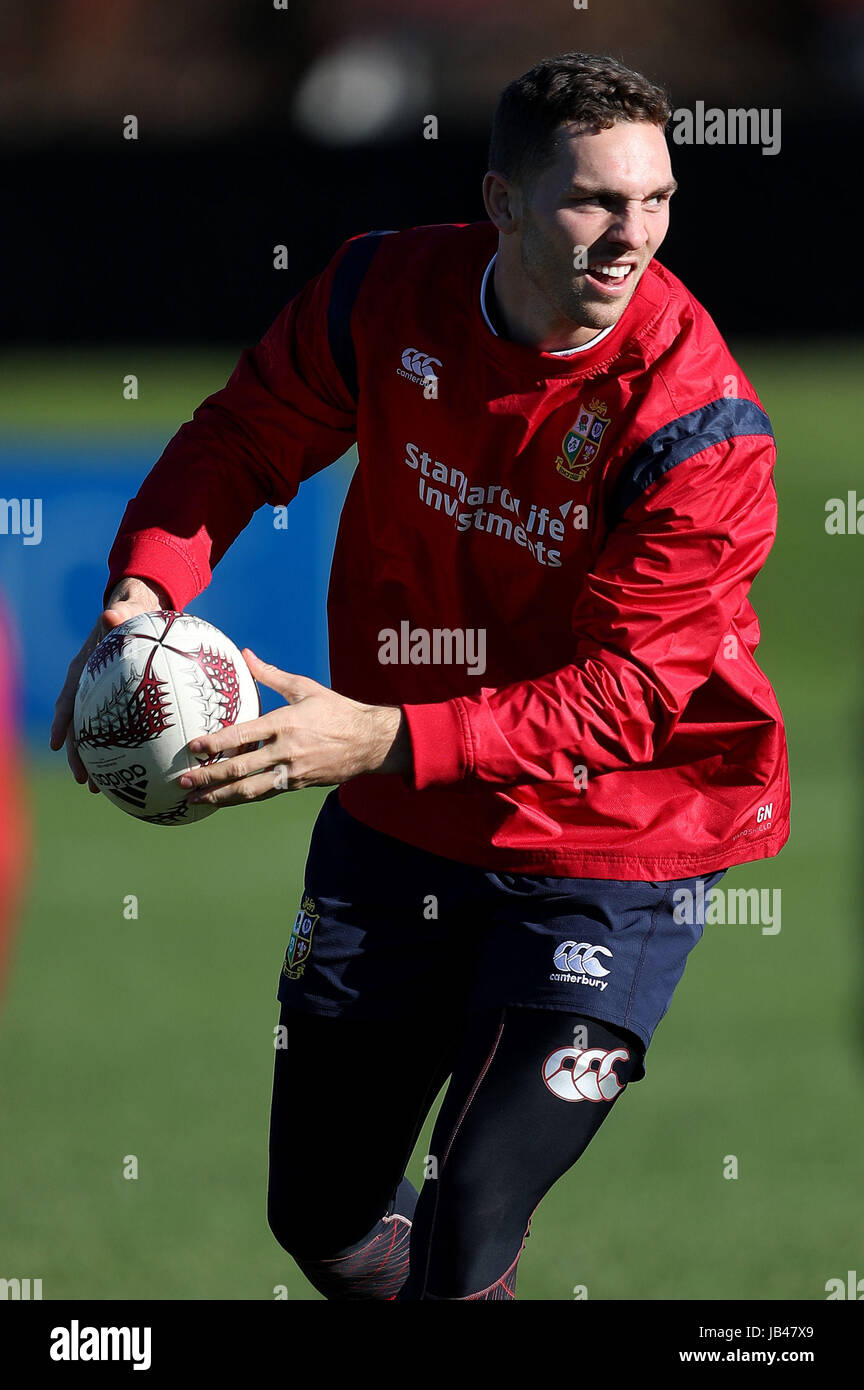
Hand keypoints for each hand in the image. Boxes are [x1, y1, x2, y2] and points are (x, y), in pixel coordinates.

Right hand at [49, 575, 169, 788]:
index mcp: (85, 669)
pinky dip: (126, 748)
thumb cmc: (132, 613)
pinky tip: (140, 769)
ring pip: (96, 733)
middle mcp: (90, 687)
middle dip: (79, 756)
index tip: (59, 745)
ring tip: (102, 788)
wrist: (139, 612)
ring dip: (98, 761)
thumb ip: (121, 614)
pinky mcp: (121, 702)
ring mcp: (103, 696)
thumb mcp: (127, 611)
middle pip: (79, 727)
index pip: (70, 698)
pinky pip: (121, 727)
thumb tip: (112, 614)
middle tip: (86, 781)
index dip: (63, 722)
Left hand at [177, 650, 411, 807]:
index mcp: (285, 723)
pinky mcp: (298, 785)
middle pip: (240, 768)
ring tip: (196, 799)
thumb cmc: (336, 710)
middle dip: (209, 776)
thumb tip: (245, 654)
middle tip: (183, 780)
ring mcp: (292, 771)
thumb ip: (270, 675)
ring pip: (250, 789)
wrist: (369, 742)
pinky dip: (241, 798)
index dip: (215, 743)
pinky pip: (265, 793)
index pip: (243, 735)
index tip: (193, 747)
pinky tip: (224, 800)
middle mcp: (286, 750)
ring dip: (220, 795)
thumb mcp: (304, 687)